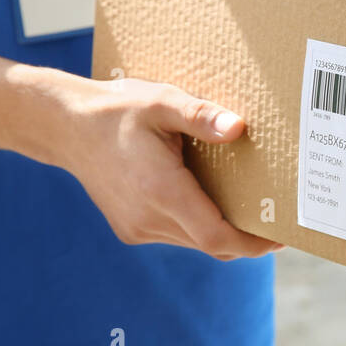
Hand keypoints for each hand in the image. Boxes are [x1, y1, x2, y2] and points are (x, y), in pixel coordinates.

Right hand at [54, 75, 280, 258]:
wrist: (66, 127)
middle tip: (276, 219)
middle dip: (245, 236)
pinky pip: (176, 236)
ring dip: (221, 230)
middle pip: (211, 243)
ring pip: (194, 241)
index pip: (216, 237)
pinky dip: (198, 225)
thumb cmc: (117, 110)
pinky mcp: (130, 229)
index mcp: (160, 191)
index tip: (279, 236)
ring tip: (249, 207)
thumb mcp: (162, 102)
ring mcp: (137, 228)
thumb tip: (238, 128)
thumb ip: (201, 116)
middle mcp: (148, 219)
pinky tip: (210, 200)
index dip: (252, 243)